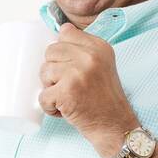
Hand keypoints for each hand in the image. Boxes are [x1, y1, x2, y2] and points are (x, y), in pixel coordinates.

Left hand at [38, 22, 136, 157]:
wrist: (115, 127)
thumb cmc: (104, 99)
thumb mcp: (102, 65)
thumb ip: (84, 49)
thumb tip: (60, 30)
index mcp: (98, 46)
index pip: (65, 33)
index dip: (61, 52)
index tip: (70, 68)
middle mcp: (89, 56)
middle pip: (50, 52)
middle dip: (53, 71)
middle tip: (69, 86)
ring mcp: (78, 72)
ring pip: (43, 72)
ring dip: (50, 89)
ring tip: (67, 98)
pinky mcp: (67, 91)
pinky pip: (42, 95)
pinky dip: (49, 107)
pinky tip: (64, 110)